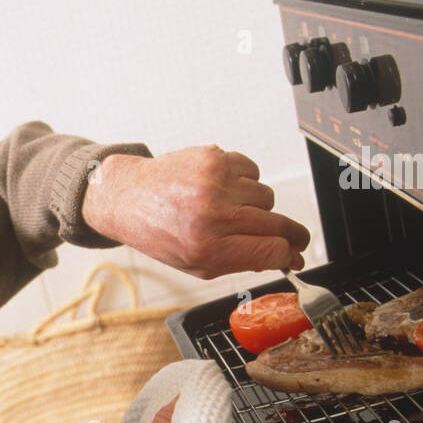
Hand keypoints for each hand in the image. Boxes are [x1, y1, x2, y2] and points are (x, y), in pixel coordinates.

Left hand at [83, 146, 309, 278]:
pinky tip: (223, 189)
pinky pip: (252, 171)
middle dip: (288, 234)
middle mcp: (213, 215)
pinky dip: (245, 181)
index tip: (293, 255)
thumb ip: (243, 263)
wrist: (129, 197)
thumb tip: (287, 258)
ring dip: (257, 207)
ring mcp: (215, 183)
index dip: (288, 255)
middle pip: (277, 225)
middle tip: (290, 238)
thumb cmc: (161, 233)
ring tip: (231, 211)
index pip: (272, 251)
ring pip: (267, 197)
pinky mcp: (214, 158)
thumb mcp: (197, 264)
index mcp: (209, 248)